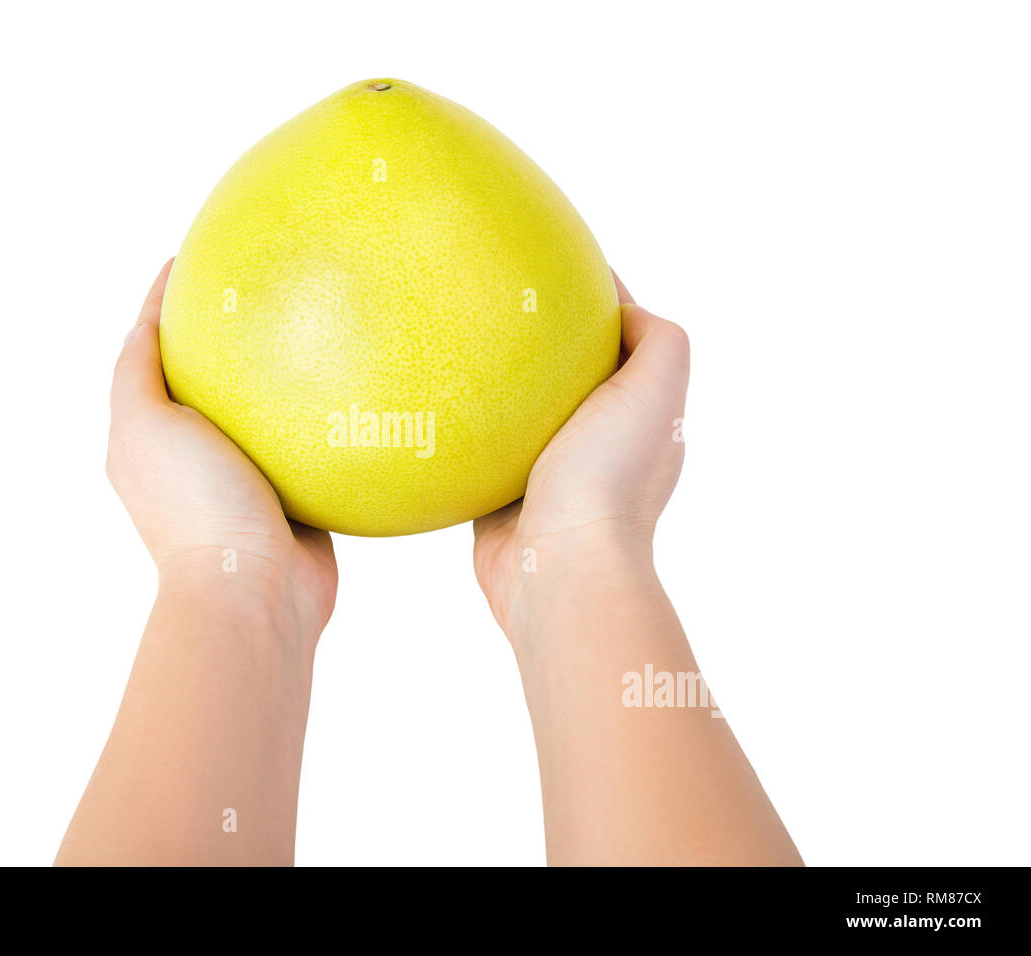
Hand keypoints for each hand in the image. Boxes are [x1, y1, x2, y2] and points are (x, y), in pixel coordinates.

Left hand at [108, 259, 337, 635]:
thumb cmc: (195, 506)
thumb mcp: (144, 424)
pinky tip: (354, 381)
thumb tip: (147, 315)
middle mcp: (190, 457)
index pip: (147, 354)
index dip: (163, 304)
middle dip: (226, 333)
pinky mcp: (293, 497)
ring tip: (316, 321)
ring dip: (282, 372)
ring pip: (262, 410)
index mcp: (146, 440)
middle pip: (205, 378)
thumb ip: (136, 369)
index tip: (193, 257)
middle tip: (263, 282)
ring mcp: (243, 478)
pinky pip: (310, 442)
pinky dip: (324, 414)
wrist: (256, 590)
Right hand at [473, 272, 689, 634]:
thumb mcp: (657, 388)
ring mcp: (547, 474)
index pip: (622, 342)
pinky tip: (428, 399)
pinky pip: (475, 452)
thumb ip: (658, 337)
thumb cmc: (609, 480)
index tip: (560, 264)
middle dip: (540, 339)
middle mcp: (597, 445)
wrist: (559, 569)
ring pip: (517, 413)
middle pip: (567, 375)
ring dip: (493, 384)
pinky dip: (458, 429)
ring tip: (454, 338)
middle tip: (496, 296)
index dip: (599, 301)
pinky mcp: (501, 498)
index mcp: (638, 418)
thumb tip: (624, 306)